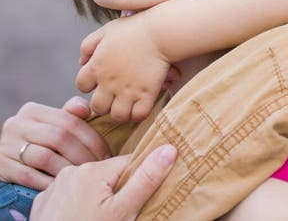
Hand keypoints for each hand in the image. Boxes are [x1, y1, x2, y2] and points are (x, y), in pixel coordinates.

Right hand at [0, 97, 109, 190]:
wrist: (7, 161)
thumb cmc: (36, 144)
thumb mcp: (50, 127)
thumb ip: (69, 116)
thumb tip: (86, 108)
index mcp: (32, 110)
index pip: (69, 121)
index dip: (92, 139)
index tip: (106, 155)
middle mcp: (17, 123)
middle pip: (59, 138)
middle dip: (82, 156)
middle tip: (97, 170)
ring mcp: (6, 145)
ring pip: (45, 157)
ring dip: (67, 171)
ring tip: (82, 180)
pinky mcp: (1, 166)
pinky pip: (29, 176)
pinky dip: (48, 183)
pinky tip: (61, 188)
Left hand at [30, 145, 176, 219]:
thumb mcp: (123, 212)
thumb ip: (145, 180)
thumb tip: (170, 148)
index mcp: (92, 170)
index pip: (128, 163)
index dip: (138, 179)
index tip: (140, 198)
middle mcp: (71, 171)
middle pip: (107, 175)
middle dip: (116, 191)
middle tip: (118, 216)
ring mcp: (54, 187)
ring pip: (87, 185)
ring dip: (96, 198)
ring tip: (98, 220)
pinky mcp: (43, 203)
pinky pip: (68, 196)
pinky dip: (76, 205)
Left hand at [77, 14, 170, 122]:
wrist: (160, 30)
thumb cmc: (133, 28)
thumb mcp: (106, 30)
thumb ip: (88, 45)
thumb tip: (81, 62)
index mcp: (97, 66)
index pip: (81, 86)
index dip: (90, 84)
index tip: (101, 80)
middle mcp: (109, 82)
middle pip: (98, 107)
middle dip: (105, 103)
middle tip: (115, 95)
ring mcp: (128, 90)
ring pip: (118, 116)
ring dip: (123, 111)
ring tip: (129, 102)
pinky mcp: (146, 94)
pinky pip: (139, 116)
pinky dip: (140, 112)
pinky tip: (143, 102)